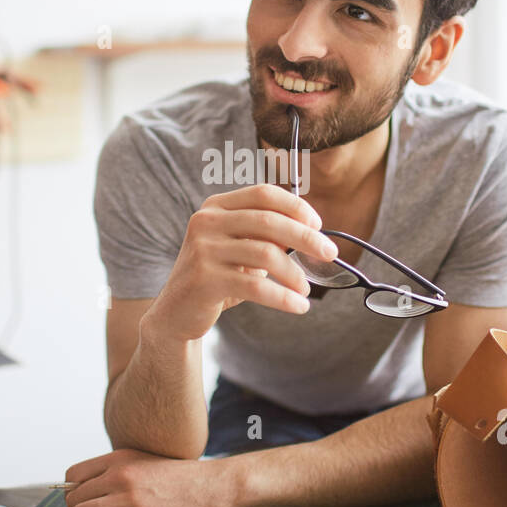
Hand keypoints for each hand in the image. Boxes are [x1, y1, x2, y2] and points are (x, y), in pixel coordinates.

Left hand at [63, 449, 240, 506]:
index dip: (76, 491)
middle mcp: (121, 475)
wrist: (215, 488)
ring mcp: (131, 498)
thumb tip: (86, 488)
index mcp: (120, 458)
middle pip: (73, 498)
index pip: (73, 474)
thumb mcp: (145, 461)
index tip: (89, 499)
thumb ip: (117, 470)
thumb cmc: (181, 479)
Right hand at [142, 182, 339, 343]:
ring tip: (306, 289)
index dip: (295, 206)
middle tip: (330, 252)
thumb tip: (311, 232)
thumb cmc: (216, 276)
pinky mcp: (205, 279)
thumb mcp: (238, 248)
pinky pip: (256, 286)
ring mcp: (203, 249)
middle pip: (268, 221)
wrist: (177, 312)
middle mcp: (206, 221)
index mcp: (216, 207)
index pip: (263, 194)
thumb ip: (265, 235)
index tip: (318, 223)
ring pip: (265, 254)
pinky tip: (298, 306)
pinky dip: (283, 297)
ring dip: (294, 273)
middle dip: (305, 236)